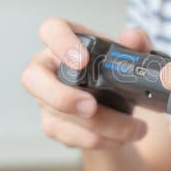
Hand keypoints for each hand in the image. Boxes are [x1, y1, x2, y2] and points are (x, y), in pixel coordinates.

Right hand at [21, 18, 150, 149]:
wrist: (119, 105)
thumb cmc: (116, 71)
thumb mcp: (133, 55)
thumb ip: (137, 43)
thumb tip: (133, 38)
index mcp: (66, 41)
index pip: (51, 30)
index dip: (61, 43)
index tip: (82, 61)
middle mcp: (48, 68)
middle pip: (33, 78)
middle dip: (62, 96)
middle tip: (91, 107)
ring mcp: (46, 99)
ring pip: (60, 115)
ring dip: (100, 125)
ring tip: (133, 128)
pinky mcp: (53, 125)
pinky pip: (70, 136)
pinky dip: (100, 140)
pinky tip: (121, 138)